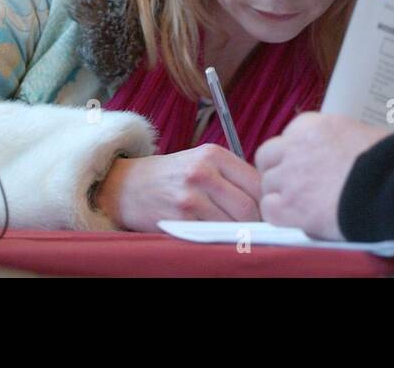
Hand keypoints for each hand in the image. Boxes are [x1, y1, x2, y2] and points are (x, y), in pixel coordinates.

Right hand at [95, 143, 261, 231]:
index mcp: (213, 154)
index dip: (266, 201)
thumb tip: (267, 199)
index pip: (256, 182)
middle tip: (256, 229)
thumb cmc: (171, 175)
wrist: (126, 186)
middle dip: (256, 222)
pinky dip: (219, 239)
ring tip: (237, 234)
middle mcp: (202, 172)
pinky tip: (216, 236)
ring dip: (239, 233)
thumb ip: (231, 175)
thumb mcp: (201, 161)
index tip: (267, 212)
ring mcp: (190, 197)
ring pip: (232, 224)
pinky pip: (212, 235)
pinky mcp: (179, 219)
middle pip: (248, 206)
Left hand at [255, 113, 391, 239]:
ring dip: (280, 194)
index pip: (289, 135)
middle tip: (295, 185)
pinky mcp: (289, 205)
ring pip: (267, 184)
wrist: (391, 187)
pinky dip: (280, 215)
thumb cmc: (388, 162)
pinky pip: (269, 209)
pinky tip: (298, 219)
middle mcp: (296, 146)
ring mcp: (290, 176)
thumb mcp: (361, 135)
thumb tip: (341, 151)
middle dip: (278, 170)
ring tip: (302, 206)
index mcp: (315, 125)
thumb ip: (339, 141)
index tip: (305, 165)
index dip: (294, 153)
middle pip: (268, 156)